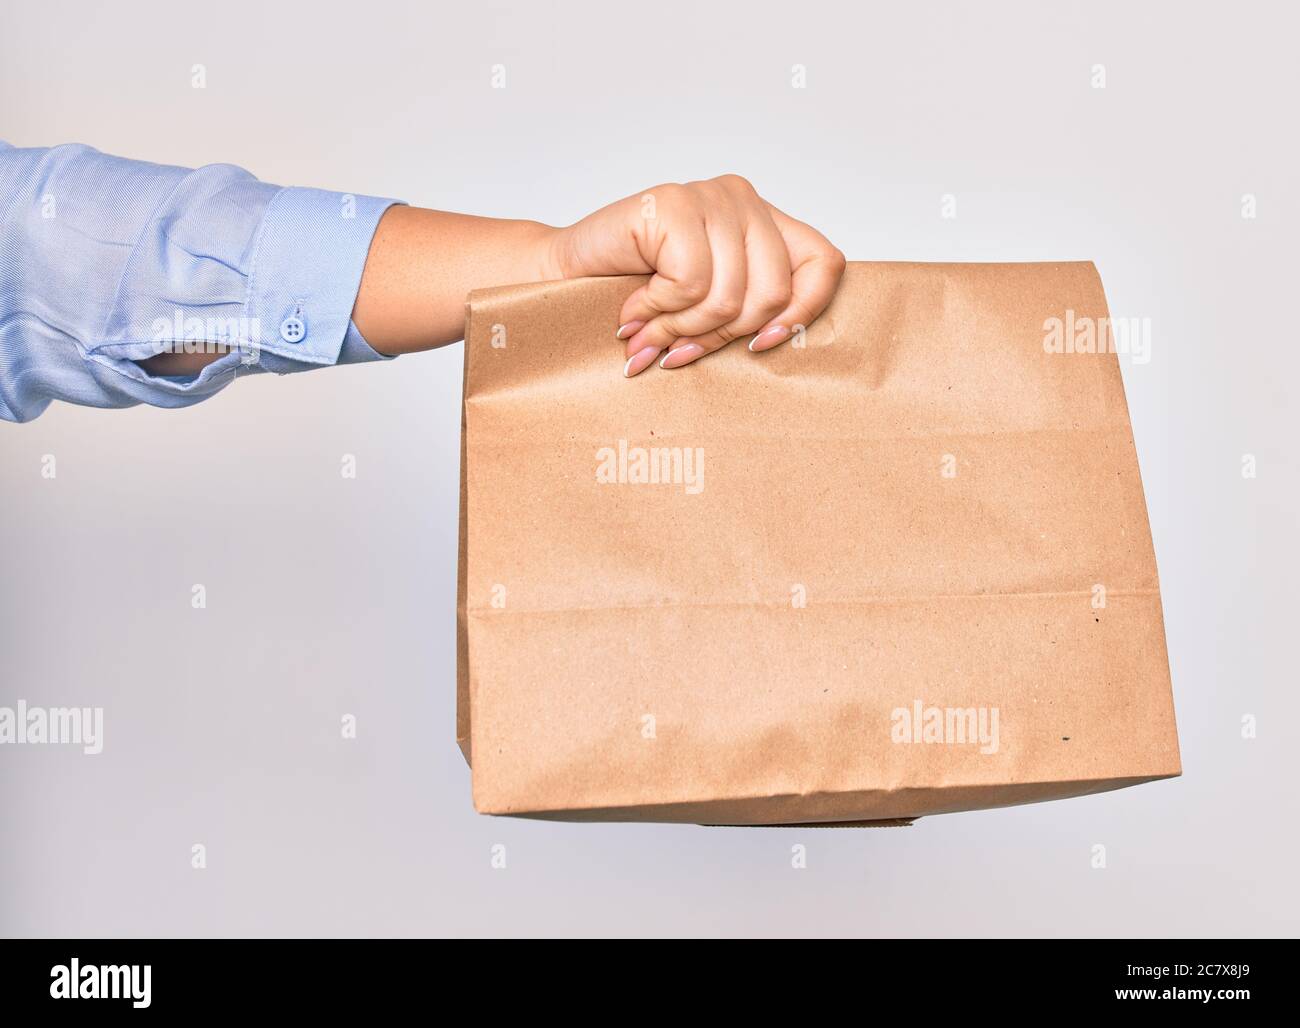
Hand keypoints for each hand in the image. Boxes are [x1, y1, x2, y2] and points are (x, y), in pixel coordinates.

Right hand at [546, 175, 845, 376]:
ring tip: (648, 334)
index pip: (824, 264)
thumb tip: (782, 339)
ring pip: (729, 296)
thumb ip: (746, 312)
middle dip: (720, 336)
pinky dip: (657, 309)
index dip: (802, 312)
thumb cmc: (631, 299)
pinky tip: (632, 308)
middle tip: (676, 349)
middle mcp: (744, 201)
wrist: (559, 279)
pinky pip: (690, 282)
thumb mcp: (705, 310)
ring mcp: (709, 196)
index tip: (761, 344)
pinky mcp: (674, 203)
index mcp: (764, 224)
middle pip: (772, 293)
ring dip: (680, 329)